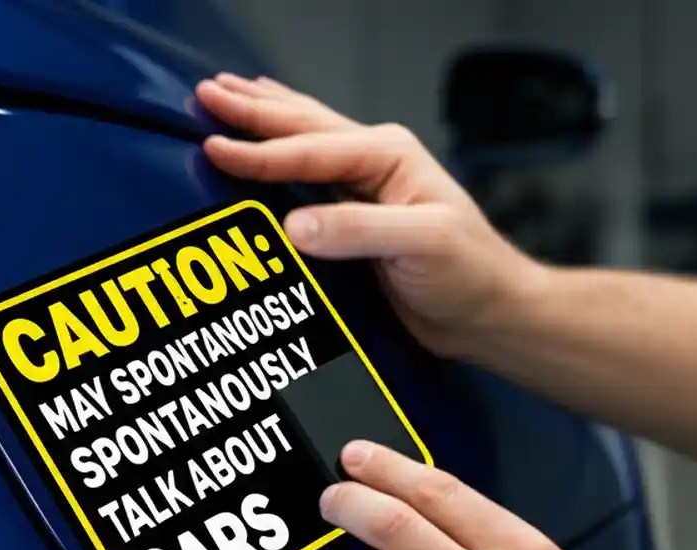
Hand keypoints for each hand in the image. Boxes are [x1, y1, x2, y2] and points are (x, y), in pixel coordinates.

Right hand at [195, 73, 548, 357]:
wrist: (490, 311)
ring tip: (228, 93)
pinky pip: (308, 167)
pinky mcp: (355, 211)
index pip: (310, 150)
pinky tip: (270, 134)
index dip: (258, 149)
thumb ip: (357, 231)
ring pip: (304, 135)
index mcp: (389, 157)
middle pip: (301, 126)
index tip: (213, 144)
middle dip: (251, 109)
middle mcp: (376, 160)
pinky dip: (282, 144)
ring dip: (264, 114)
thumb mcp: (422, 247)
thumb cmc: (470, 275)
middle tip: (206, 92)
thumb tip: (294, 225)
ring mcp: (365, 183)